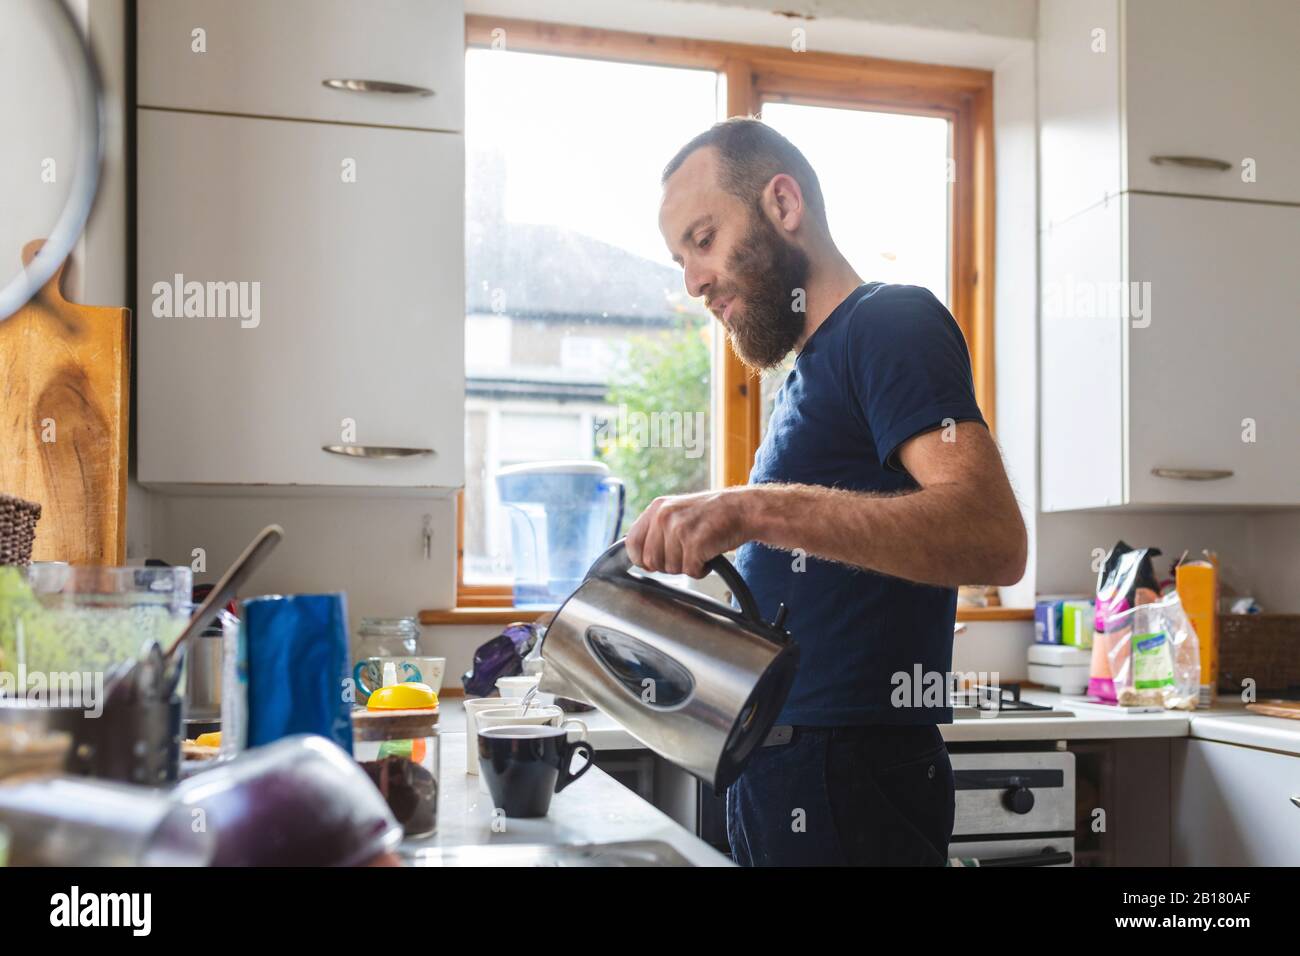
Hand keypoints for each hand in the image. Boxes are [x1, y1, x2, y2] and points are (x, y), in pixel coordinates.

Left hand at [624, 488, 755, 577]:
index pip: (632, 542)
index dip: (641, 559)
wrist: (742, 509)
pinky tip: (708, 555)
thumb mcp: (677, 512)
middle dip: (668, 565)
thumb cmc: (711, 515)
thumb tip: (639, 558)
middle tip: (685, 554)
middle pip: (651, 561)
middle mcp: (664, 516)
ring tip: (700, 550)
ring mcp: (679, 529)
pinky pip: (690, 571)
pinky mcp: (695, 543)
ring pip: (671, 568)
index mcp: (657, 508)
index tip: (652, 564)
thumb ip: (656, 530)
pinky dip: (701, 569)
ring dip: (687, 566)